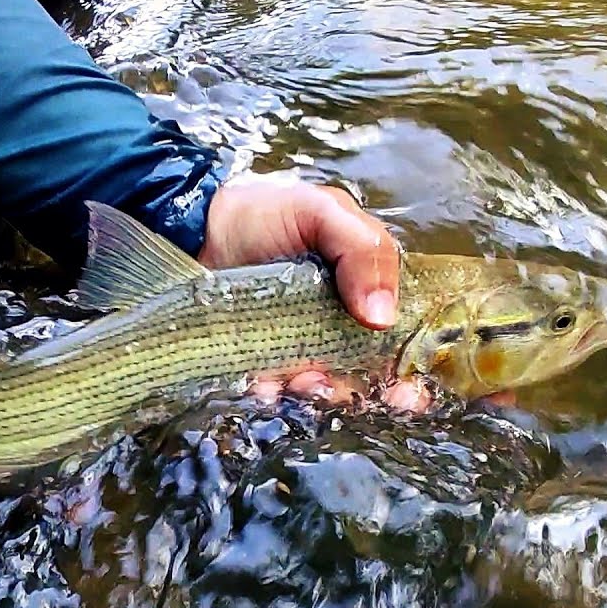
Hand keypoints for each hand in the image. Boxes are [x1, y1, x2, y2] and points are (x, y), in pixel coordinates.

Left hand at [201, 171, 428, 411]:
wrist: (198, 226)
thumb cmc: (266, 213)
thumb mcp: (323, 212)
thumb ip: (363, 251)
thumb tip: (382, 317)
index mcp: (365, 292)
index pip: (400, 340)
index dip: (407, 372)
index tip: (408, 394)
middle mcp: (336, 326)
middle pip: (362, 376)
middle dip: (360, 392)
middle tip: (344, 387)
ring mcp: (296, 347)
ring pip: (319, 389)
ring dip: (315, 393)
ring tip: (300, 379)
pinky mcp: (258, 361)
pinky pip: (271, 391)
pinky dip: (272, 393)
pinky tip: (263, 382)